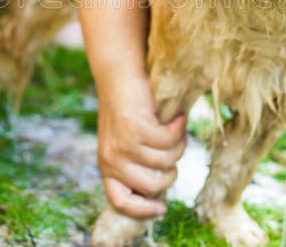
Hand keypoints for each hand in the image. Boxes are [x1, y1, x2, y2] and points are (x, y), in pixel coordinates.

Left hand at [96, 70, 186, 217]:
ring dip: (178, 146)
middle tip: (174, 149)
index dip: (142, 210)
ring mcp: (124, 145)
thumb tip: (159, 193)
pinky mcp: (137, 128)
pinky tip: (176, 117)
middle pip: (153, 186)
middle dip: (171, 170)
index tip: (161, 208)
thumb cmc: (128, 109)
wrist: (120, 75)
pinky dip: (178, 128)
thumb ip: (137, 165)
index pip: (120, 202)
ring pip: (165, 162)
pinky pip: (169, 141)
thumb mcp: (126, 142)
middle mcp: (112, 159)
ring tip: (175, 129)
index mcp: (107, 166)